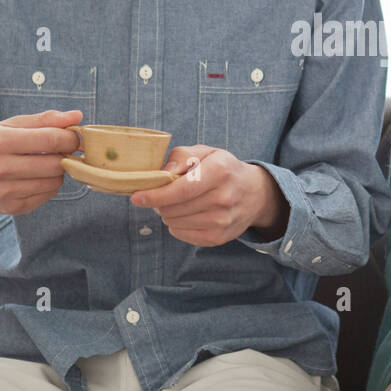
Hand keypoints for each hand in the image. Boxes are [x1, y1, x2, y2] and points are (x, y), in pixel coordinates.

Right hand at [0, 109, 85, 215]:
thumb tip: (77, 116)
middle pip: (55, 163)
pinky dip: (49, 184)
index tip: (74, 135)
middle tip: (63, 149)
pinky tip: (38, 176)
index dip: (70, 137)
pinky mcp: (11, 208)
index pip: (50, 140)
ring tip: (47, 162)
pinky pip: (47, 195)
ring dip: (59, 170)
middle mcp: (0, 168)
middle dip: (66, 154)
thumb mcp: (9, 125)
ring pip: (54, 182)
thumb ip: (44, 120)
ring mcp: (5, 192)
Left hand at [129, 145, 288, 245]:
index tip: (137, 197)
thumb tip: (159, 175)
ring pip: (174, 222)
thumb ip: (180, 157)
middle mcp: (223, 198)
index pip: (182, 189)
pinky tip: (187, 214)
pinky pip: (180, 234)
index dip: (156, 195)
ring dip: (168, 213)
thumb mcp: (206, 152)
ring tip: (179, 203)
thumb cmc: (224, 169)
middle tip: (163, 194)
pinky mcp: (218, 238)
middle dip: (160, 202)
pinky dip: (176, 224)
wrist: (254, 194)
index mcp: (220, 171)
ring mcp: (222, 221)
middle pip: (174, 208)